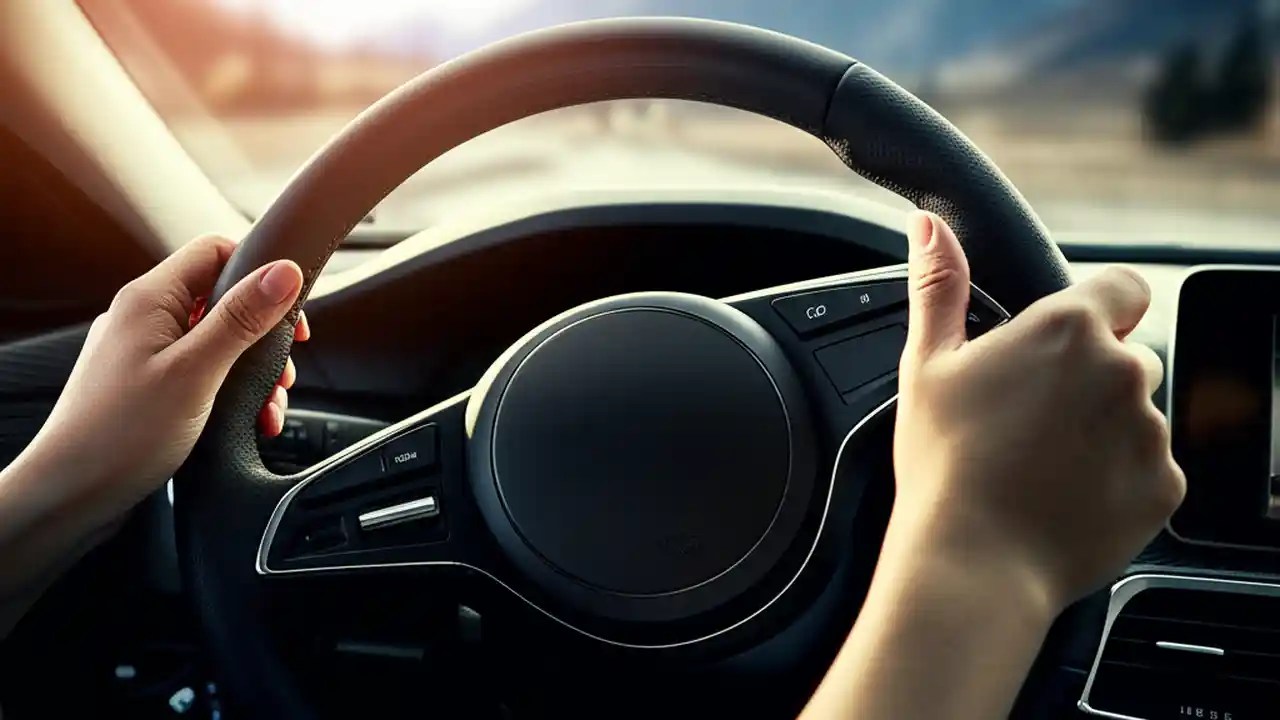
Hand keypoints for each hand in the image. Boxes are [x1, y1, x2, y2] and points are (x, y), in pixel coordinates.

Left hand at [21, 234, 306, 523]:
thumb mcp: (196, 372)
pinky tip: (244, 421)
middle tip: (281, 372)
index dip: (260, 276)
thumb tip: (283, 272)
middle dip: (262, 336)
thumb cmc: (120, 436)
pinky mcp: (146, 383)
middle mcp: (142, 318)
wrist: (71, 495)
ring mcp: (142, 351)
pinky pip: (200, 371)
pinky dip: (229, 391)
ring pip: (216, 340)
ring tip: (266, 407)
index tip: (290, 316)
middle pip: (222, 299)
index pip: (216, 252)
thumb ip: (241, 319)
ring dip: (251, 371)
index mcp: (149, 299)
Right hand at [891, 211, 1184, 610]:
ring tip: (1041, 464)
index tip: (1060, 346)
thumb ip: (939, 286)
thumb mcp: (928, 364)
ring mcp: (1151, 431)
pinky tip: (1065, 495)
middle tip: (1029, 419)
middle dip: (1089, 379)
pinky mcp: (1166, 486)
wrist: (973, 561)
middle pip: (1126, 355)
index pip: (1122, 287)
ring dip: (1104, 429)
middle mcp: (1124, 370)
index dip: (1095, 310)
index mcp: (1068, 329)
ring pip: (1138, 414)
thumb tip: (929, 225)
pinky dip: (1117, 478)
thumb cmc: (944, 463)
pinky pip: (1150, 468)